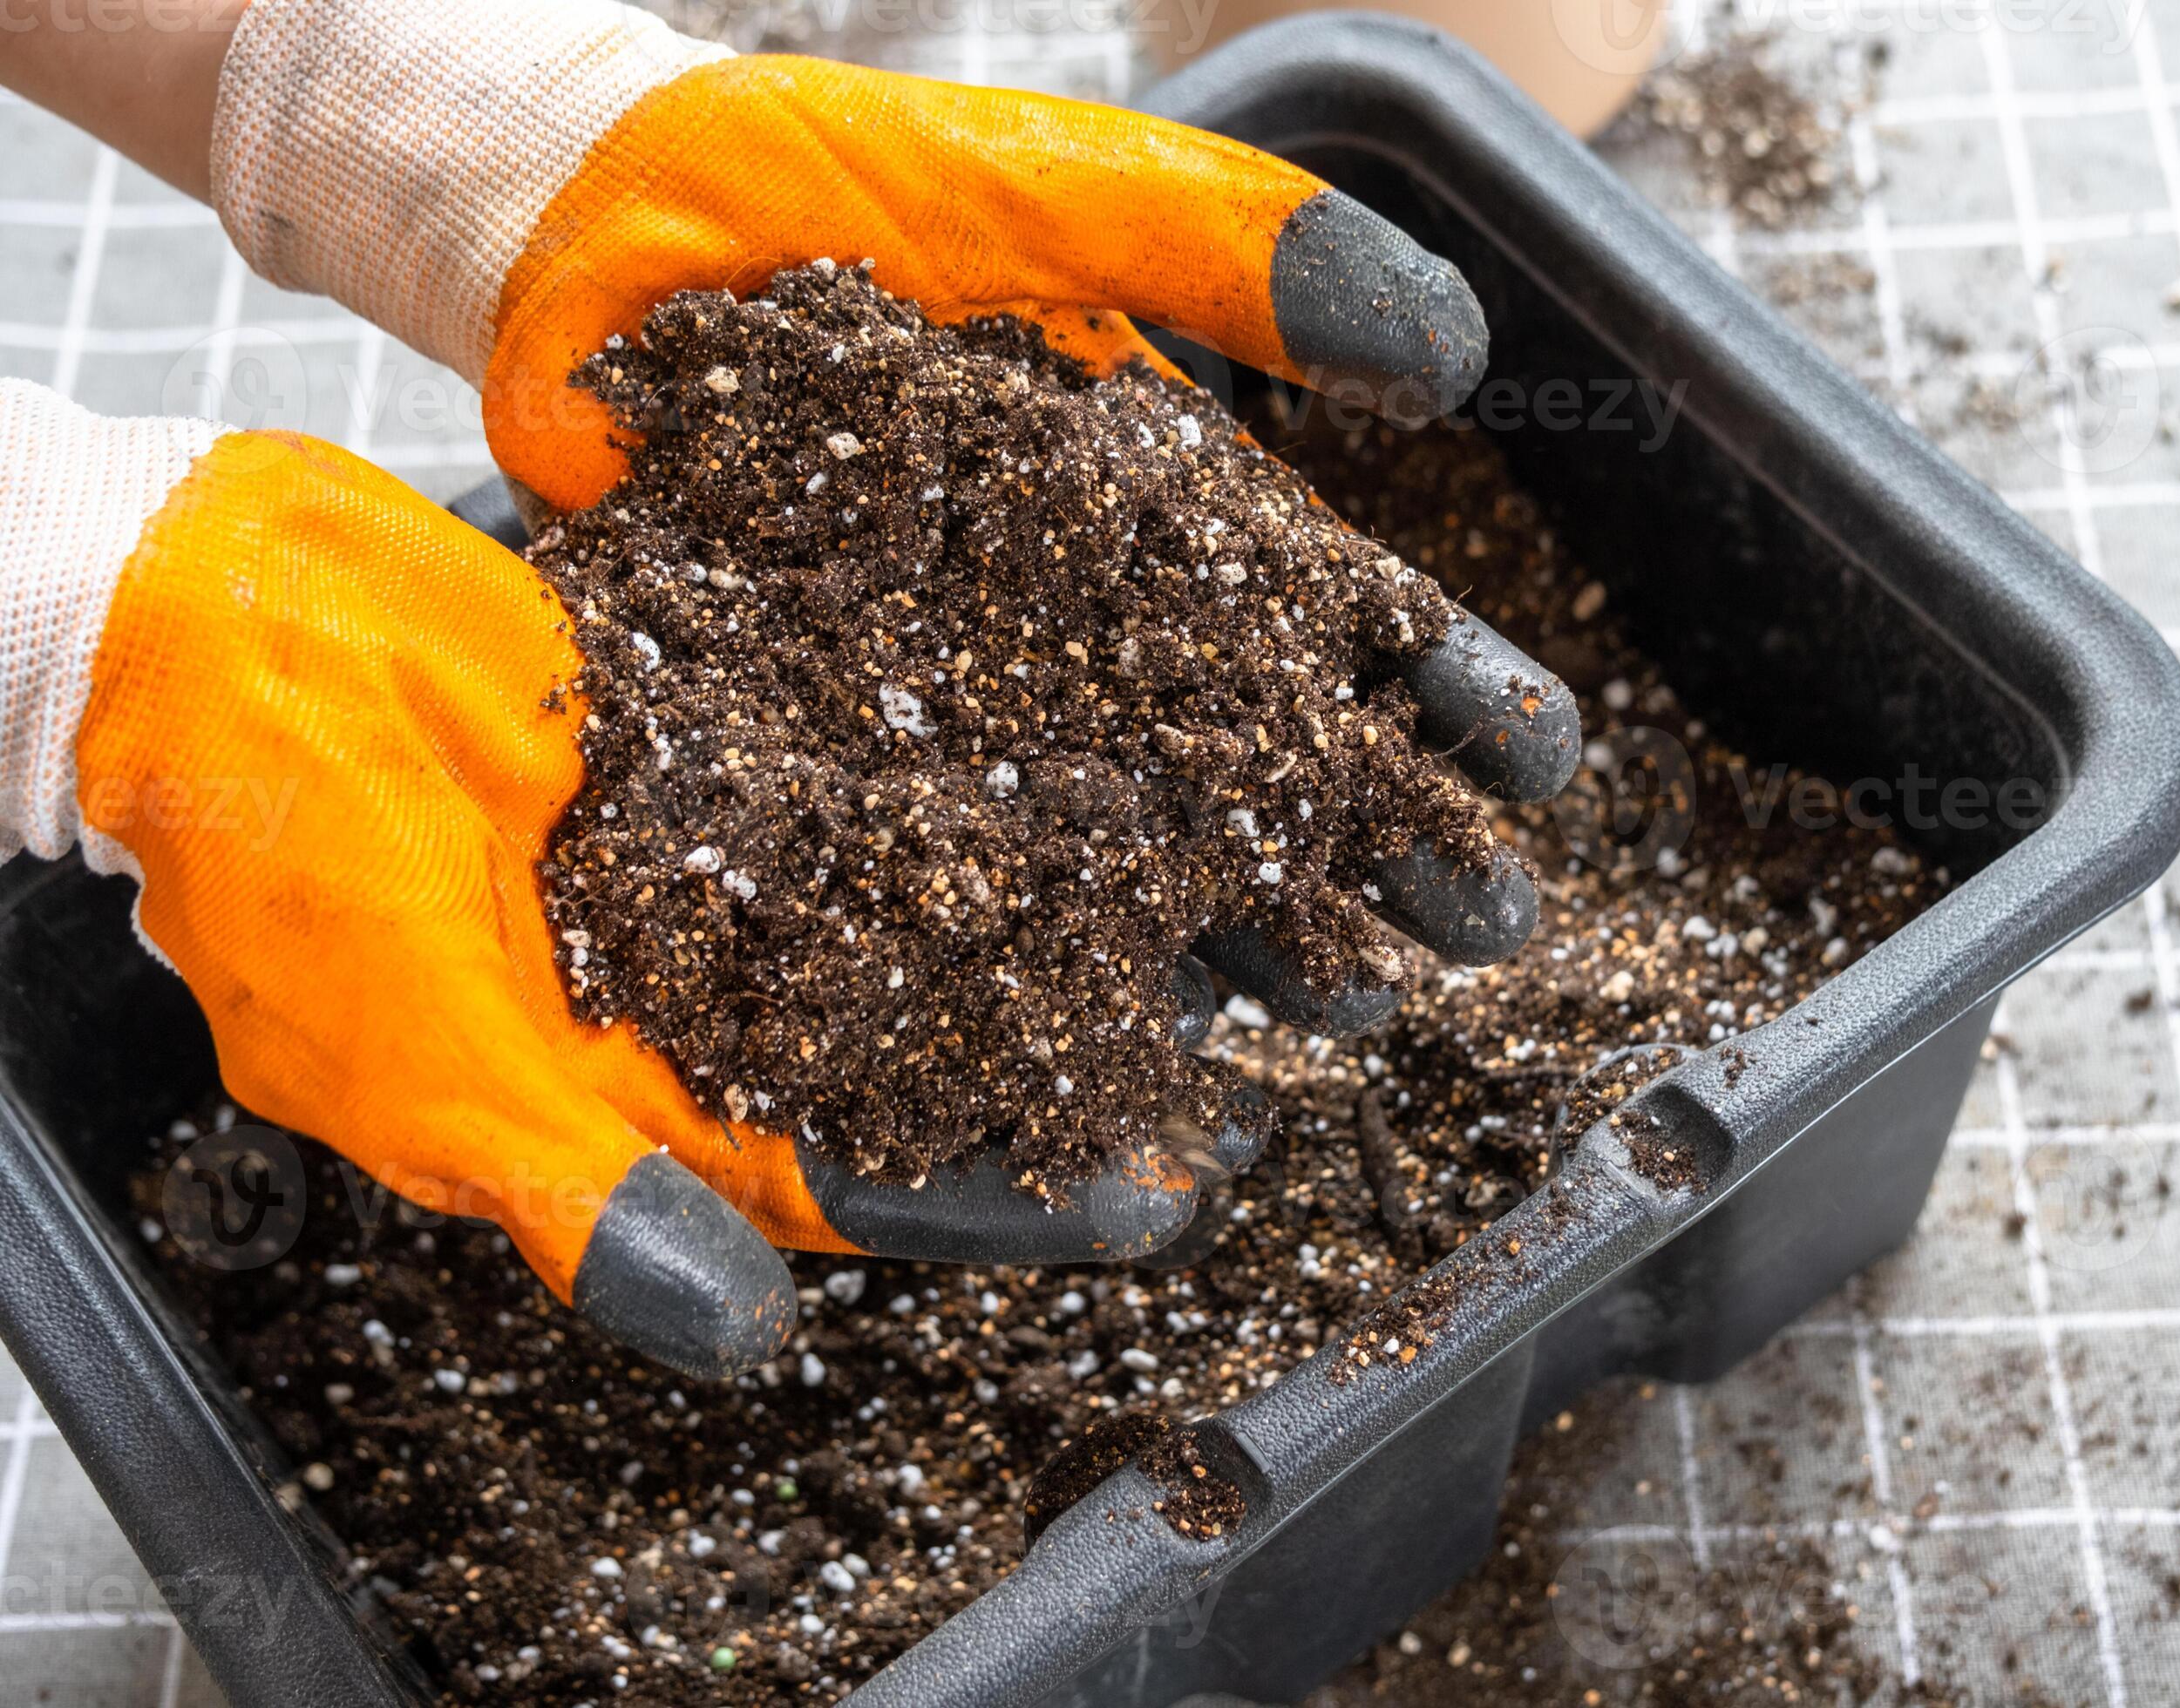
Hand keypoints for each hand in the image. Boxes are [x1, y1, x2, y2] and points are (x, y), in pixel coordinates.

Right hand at [11, 384, 1263, 1377]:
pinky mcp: (744, 698)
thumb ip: (587, 1191)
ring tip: (1251, 887)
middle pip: (947, 1028)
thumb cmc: (272, 861)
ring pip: (952, 875)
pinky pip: (901, 723)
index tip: (1159, 1196)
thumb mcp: (419, 1054)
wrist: (196, 624)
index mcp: (648, 1090)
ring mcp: (741, 829)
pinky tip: (1129, 712)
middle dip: (1102, 1044)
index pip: (866, 1173)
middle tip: (1275, 1051)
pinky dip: (1005, 724)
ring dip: (1093, 885)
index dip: (1007, 1193)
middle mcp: (721, 969)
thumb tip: (741, 1343)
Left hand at [223, 0, 1580, 1018]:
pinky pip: (966, 909)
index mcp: (1166, 509)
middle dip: (1392, 847)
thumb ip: (1240, 250)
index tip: (1541, 763)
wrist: (584, 239)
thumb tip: (1453, 352)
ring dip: (1261, 931)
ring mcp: (975, 717)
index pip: (1349, 615)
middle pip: (1272, 762)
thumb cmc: (823, 193)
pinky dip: (1045, 977)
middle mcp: (1090, 631)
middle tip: (1483, 937)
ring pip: (1149, 855)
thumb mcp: (1053, 191)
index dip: (1454, 687)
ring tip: (1353, 1011)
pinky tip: (1124, 1042)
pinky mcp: (845, 783)